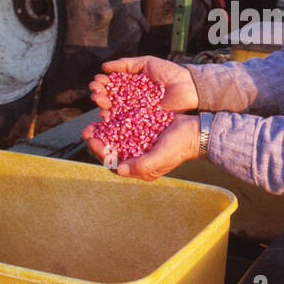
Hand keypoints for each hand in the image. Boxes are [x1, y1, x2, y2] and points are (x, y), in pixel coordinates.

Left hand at [81, 113, 200, 179]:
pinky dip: (114, 122)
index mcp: (141, 169)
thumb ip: (142, 165)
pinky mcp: (143, 131)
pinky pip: (124, 128)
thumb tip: (120, 169)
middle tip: (86, 130)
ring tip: (93, 122)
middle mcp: (138, 158)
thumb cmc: (181, 145)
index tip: (93, 141)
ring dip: (103, 131)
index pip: (114, 164)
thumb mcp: (162, 156)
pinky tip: (107, 114)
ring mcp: (140, 144)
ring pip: (115, 139)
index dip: (100, 153)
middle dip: (97, 142)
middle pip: (111, 152)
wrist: (196, 130)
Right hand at [88, 55, 198, 112]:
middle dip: (99, 94)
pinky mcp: (141, 121)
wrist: (187, 87)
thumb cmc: (169, 73)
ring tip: (99, 101)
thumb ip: (126, 64)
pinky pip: (125, 122)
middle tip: (95, 92)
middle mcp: (130, 98)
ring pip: (114, 110)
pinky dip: (114, 120)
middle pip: (109, 98)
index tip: (97, 81)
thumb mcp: (146, 63)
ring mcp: (134, 110)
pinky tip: (106, 115)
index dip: (102, 83)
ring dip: (103, 106)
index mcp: (130, 84)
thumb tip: (104, 66)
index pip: (111, 84)